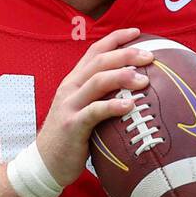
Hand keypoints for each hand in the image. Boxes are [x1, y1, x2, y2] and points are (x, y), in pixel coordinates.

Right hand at [36, 27, 153, 186]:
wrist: (45, 163)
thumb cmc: (71, 138)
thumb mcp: (82, 110)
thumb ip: (100, 97)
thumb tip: (133, 93)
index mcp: (74, 81)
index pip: (95, 51)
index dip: (116, 38)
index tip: (138, 33)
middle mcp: (70, 88)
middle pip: (100, 61)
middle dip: (126, 54)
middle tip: (150, 56)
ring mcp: (70, 105)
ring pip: (97, 81)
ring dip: (123, 77)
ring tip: (144, 80)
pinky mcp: (72, 125)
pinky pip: (94, 111)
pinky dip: (113, 106)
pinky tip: (130, 106)